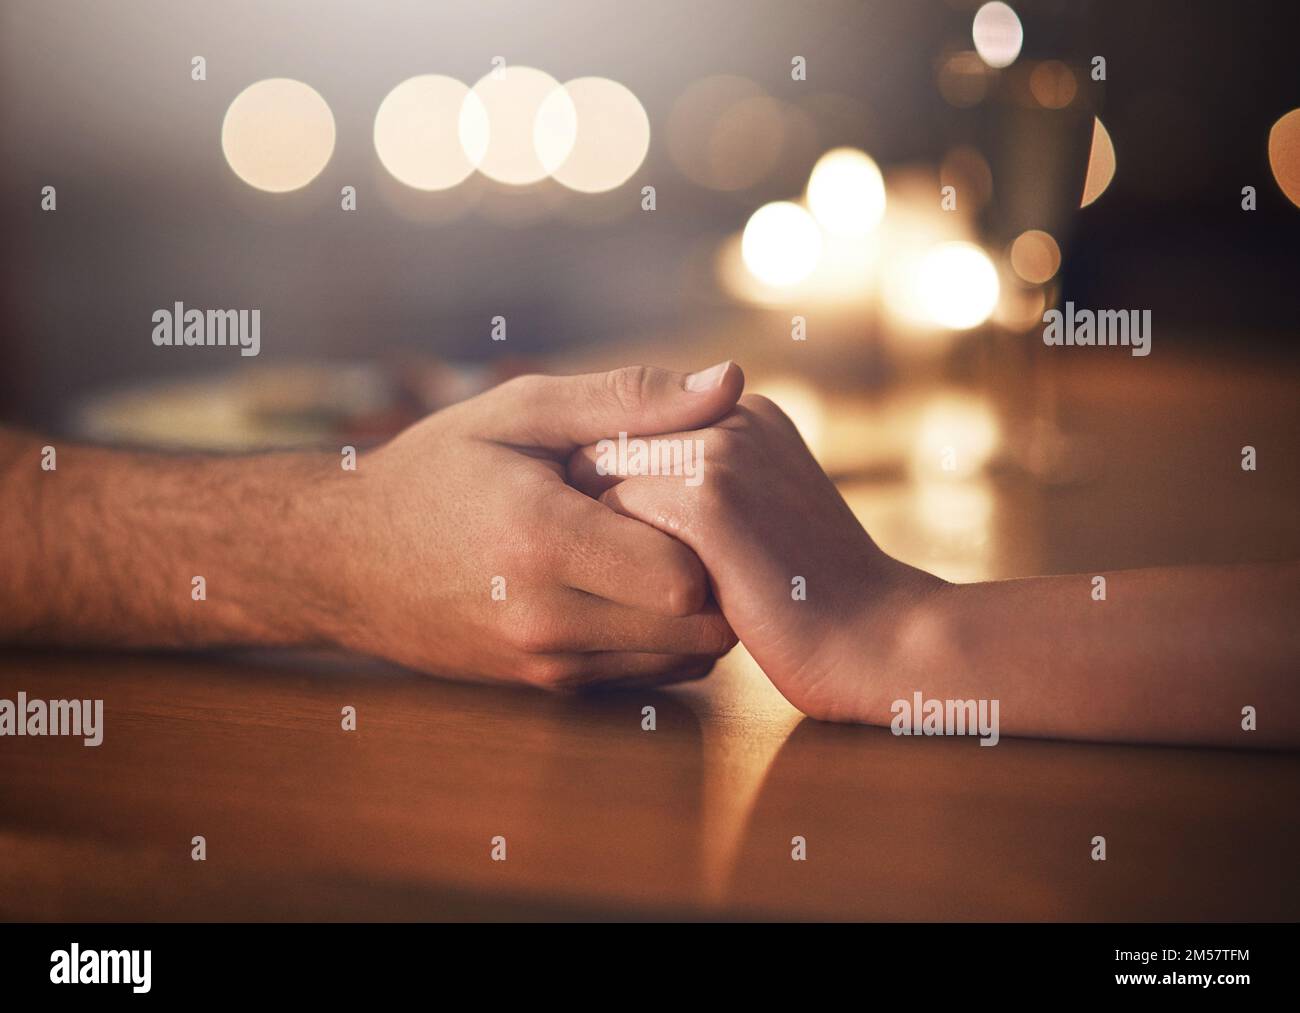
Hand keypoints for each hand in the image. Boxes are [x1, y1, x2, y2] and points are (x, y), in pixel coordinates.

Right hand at [325, 364, 743, 688]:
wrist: (345, 558)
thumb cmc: (437, 469)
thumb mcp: (521, 411)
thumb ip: (628, 399)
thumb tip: (732, 380)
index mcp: (541, 539)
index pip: (683, 573)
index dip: (704, 528)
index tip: (686, 489)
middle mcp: (545, 618)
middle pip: (693, 627)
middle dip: (713, 574)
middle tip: (697, 523)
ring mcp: (545, 662)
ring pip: (679, 660)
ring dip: (691, 609)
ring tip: (664, 548)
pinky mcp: (546, 686)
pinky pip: (644, 675)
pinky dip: (660, 635)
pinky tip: (634, 584)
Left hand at [569, 394, 943, 718]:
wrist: (884, 639)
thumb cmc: (812, 596)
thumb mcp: (758, 515)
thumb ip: (700, 483)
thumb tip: (609, 491)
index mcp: (743, 412)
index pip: (625, 433)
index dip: (612, 496)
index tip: (629, 549)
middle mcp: (732, 415)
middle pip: (600, 451)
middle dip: (595, 511)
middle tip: (620, 569)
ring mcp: (723, 452)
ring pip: (596, 483)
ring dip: (601, 541)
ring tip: (642, 586)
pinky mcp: (710, 499)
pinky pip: (609, 522)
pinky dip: (614, 566)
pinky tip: (654, 601)